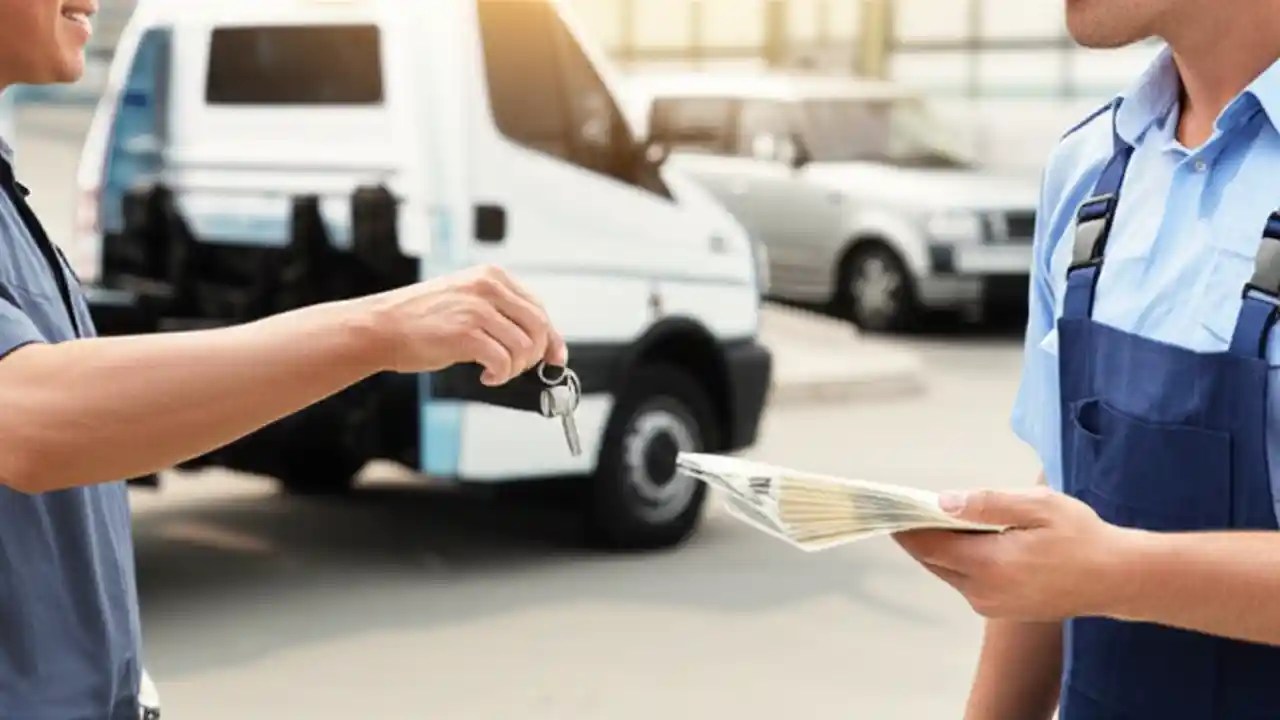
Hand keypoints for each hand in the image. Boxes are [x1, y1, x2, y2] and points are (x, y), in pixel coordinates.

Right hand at [363, 264, 567, 383]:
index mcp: (492, 276)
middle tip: (513, 368)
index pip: (538, 308)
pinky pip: (503, 362)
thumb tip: (547, 345)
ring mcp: (477, 309)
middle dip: (534, 356)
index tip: (553, 358)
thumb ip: (503, 314)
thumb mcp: (467, 302)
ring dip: (514, 369)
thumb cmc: (423, 320)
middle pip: (539, 327)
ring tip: (494, 371)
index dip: (551, 338)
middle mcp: (488, 287)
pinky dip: (500, 375)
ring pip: (524, 347)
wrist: (382, 326)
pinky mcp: (465, 333)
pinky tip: (484, 376)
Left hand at [893, 488, 1135, 621]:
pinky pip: (964, 580)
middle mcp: (982, 592)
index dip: (904, 524)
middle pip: (932, 559)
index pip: (928, 544)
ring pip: (947, 570)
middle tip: (903, 505)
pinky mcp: (998, 609)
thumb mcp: (1036, 505)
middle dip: (916, 533)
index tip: (887, 505)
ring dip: (938, 546)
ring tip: (932, 516)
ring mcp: (990, 605)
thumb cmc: (1081, 536)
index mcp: (988, 565)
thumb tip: (943, 501)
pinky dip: (958, 559)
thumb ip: (987, 504)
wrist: (1117, 579)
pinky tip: (965, 538)